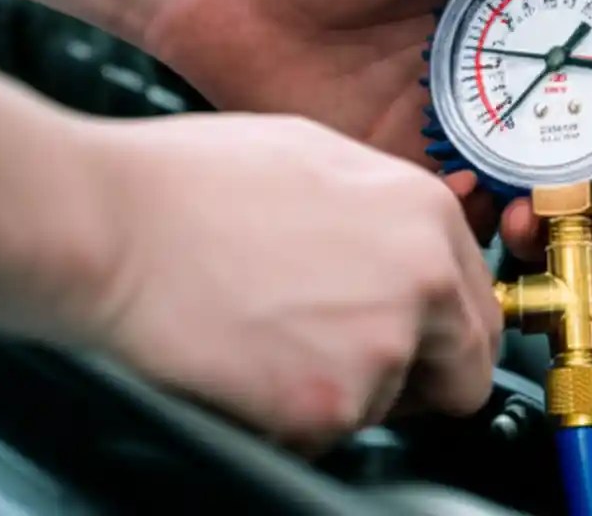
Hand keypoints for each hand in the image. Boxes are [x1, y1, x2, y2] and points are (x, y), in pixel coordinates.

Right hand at [81, 113, 499, 450]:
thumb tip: (413, 249)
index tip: (423, 341)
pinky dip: (296, 417)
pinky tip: (253, 364)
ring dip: (350, 391)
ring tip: (278, 339)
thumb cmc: (192, 183)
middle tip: (360, 364)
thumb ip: (389, 212)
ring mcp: (381, 348)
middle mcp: (423, 280)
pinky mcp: (329, 406)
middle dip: (426, 378)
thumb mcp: (319, 157)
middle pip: (467, 371)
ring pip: (395, 406)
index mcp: (426, 216)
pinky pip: (333, 434)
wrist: (111, 225)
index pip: (480, 306)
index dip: (447, 330)